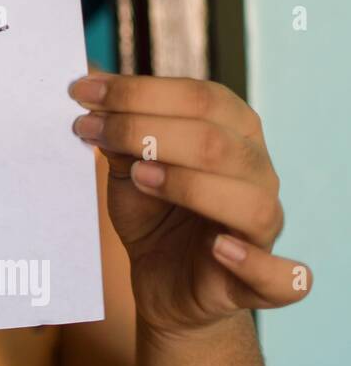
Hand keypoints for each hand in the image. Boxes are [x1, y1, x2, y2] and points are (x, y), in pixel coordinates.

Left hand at [69, 74, 310, 336]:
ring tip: (139, 176)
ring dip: (188, 184)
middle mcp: (257, 172)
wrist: (163, 282)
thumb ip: (118, 131)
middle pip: (216, 141)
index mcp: (232, 133)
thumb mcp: (127, 167)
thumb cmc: (153, 215)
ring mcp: (263, 226)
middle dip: (144, 129)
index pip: (199, 97)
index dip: (139, 91)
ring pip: (247, 198)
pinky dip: (255, 262)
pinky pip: (283, 275)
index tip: (82, 91)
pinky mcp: (262, 281)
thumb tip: (89, 83)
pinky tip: (219, 248)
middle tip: (88, 129)